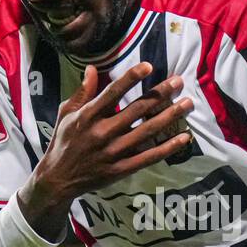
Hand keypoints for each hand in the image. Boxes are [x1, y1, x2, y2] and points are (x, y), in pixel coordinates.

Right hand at [18, 62, 194, 237]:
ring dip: (170, 116)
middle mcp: (102, 132)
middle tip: (179, 81)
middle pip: (137, 109)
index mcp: (88, 116)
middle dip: (160, 93)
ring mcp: (114, 152)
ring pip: (147, 131)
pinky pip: (149, 156)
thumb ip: (82, 92)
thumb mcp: (66, 114)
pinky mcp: (122, 169)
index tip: (149, 67)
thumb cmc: (63, 142)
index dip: (131, 78)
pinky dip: (168, 147)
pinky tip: (184, 137)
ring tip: (188, 103)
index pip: (113, 92)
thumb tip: (92, 68)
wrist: (58, 179)